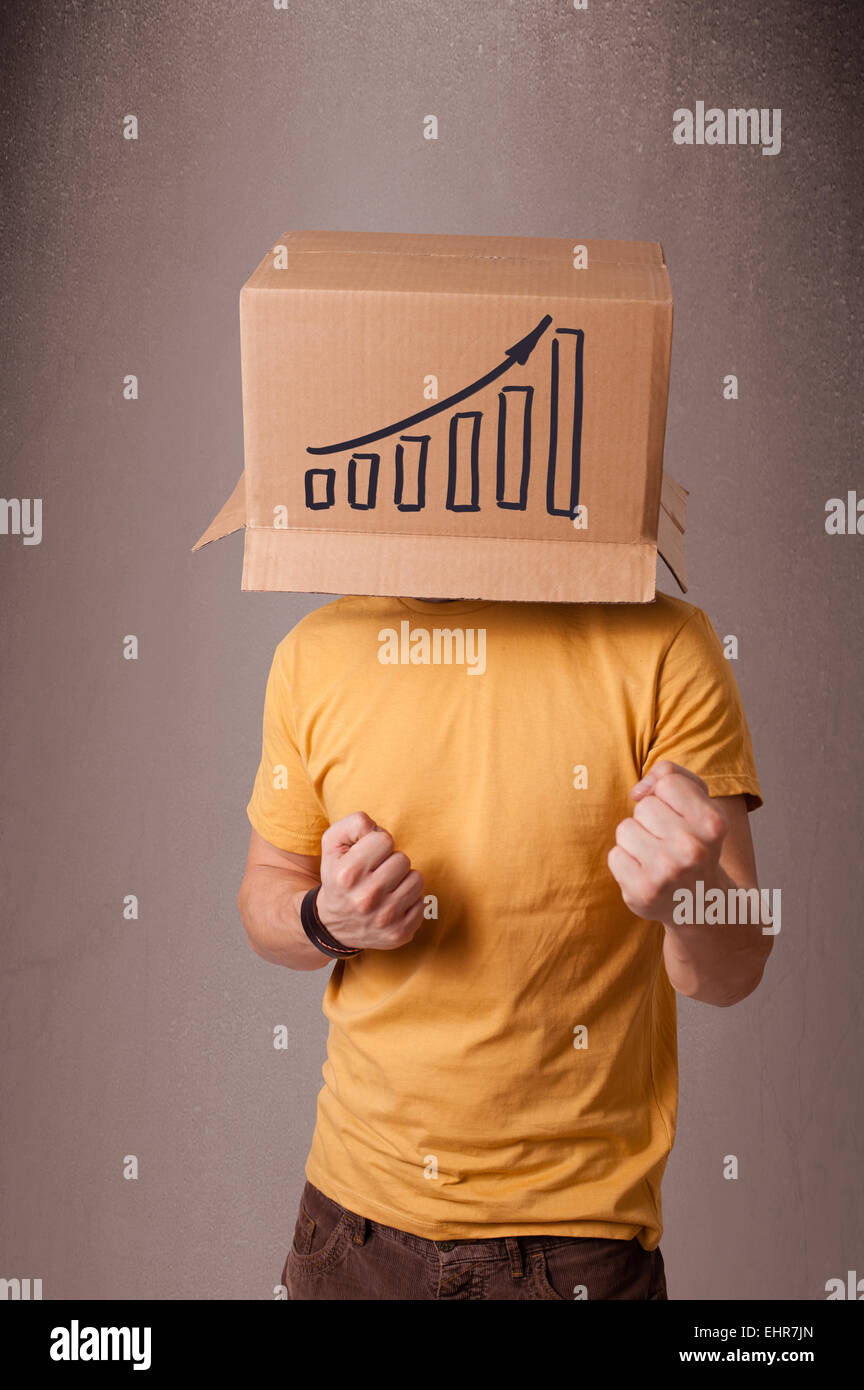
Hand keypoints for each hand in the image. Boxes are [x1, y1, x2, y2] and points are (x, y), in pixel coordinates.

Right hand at [316, 812, 425, 950]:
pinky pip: (422, 902)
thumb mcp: (333, 845)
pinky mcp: (399, 933)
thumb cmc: (338, 877)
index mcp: (348, 874)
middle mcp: (366, 898)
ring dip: (403, 880)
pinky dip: (409, 901)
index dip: (377, 844)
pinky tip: (392, 904)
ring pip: (417, 879)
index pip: (384, 840)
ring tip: (387, 887)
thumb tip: (376, 828)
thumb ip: (354, 824)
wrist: (333, 926)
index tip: (369, 855)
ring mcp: (385, 919)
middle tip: (378, 872)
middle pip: (403, 859)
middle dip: (391, 862)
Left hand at [607, 761, 728, 922]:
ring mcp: (666, 872)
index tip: (681, 817)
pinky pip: (614, 855)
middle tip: (670, 842)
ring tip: (657, 856)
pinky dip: (626, 861)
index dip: (668, 796)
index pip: (667, 782)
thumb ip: (671, 775)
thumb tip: (638, 791)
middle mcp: (693, 849)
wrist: (701, 902)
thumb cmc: (695, 841)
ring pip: (625, 828)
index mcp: (712, 823)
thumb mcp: (699, 802)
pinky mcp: (642, 891)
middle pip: (644, 805)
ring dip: (636, 840)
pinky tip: (646, 873)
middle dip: (652, 819)